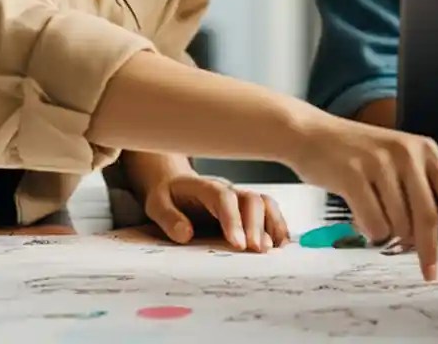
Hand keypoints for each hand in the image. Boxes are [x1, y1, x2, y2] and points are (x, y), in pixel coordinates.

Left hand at [142, 173, 288, 252]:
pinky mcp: (248, 208)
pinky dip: (278, 227)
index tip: (237, 244)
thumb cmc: (167, 197)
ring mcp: (241, 198)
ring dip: (272, 225)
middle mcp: (228, 190)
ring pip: (265, 203)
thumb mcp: (157, 205)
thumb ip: (169, 218)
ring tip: (273, 250)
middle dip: (256, 226)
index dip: (233, 220)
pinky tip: (281, 245)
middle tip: (257, 251)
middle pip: (251, 200)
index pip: (224, 198)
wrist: (175, 186)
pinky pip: (269, 212)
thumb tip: (186, 234)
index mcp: (205, 187)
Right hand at [288, 116, 437, 280]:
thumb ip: (417, 195)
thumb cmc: (355, 155)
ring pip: (397, 225)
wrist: (311, 134)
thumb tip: (426, 242)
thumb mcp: (396, 164)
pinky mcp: (354, 174)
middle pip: (428, 218)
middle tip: (430, 273)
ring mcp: (380, 162)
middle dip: (429, 251)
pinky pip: (372, 223)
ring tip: (371, 212)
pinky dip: (368, 229)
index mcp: (426, 152)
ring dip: (387, 233)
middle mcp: (408, 154)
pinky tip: (358, 212)